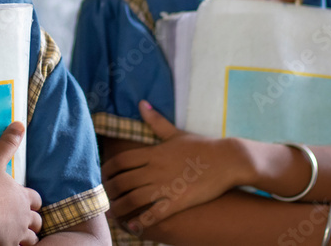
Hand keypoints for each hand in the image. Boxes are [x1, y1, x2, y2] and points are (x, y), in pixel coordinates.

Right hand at [0, 122, 41, 245]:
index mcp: (21, 196)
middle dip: (34, 221)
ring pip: (31, 239)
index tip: (30, 201)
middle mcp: (23, 216)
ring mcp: (16, 234)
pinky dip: (12, 245)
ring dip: (27, 237)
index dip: (33, 200)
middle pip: (37, 221)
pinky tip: (4, 243)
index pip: (36, 199)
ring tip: (20, 236)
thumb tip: (19, 124)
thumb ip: (7, 144)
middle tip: (27, 221)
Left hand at [101, 101, 240, 231]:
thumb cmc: (202, 146)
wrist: (228, 160)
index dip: (107, 170)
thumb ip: (156, 121)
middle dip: (109, 191)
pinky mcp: (178, 201)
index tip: (102, 176)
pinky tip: (133, 227)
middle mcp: (155, 169)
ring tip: (112, 214)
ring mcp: (166, 185)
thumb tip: (141, 103)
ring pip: (133, 199)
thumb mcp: (176, 133)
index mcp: (153, 152)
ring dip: (119, 208)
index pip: (121, 160)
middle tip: (103, 198)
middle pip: (122, 181)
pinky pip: (154, 214)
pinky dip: (141, 222)